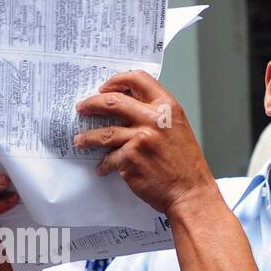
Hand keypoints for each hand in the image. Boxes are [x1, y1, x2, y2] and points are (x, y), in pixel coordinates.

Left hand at [74, 71, 217, 216]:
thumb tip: (128, 106)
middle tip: (82, 108)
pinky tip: (102, 168)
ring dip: (87, 137)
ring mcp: (140, 138)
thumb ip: (156, 114)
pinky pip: (109, 158)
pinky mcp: (130, 159)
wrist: (190, 192)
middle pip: (113, 101)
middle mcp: (154, 119)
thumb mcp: (177, 128)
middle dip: (92, 104)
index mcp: (167, 107)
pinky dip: (103, 165)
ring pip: (104, 133)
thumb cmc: (185, 164)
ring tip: (80, 140)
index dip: (117, 80)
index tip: (104, 88)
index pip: (138, 79)